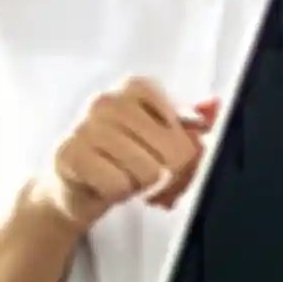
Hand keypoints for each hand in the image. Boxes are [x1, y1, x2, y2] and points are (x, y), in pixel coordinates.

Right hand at [25, 76, 219, 234]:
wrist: (71, 186)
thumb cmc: (119, 156)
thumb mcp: (158, 135)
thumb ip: (189, 121)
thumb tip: (213, 107)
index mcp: (135, 87)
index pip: (182, 122)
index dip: (183, 147)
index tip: (168, 153)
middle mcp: (108, 100)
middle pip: (172, 149)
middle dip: (169, 173)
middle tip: (152, 177)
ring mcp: (86, 126)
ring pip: (148, 170)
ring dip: (141, 185)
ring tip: (125, 177)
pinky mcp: (69, 155)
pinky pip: (119, 184)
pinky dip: (119, 193)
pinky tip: (106, 185)